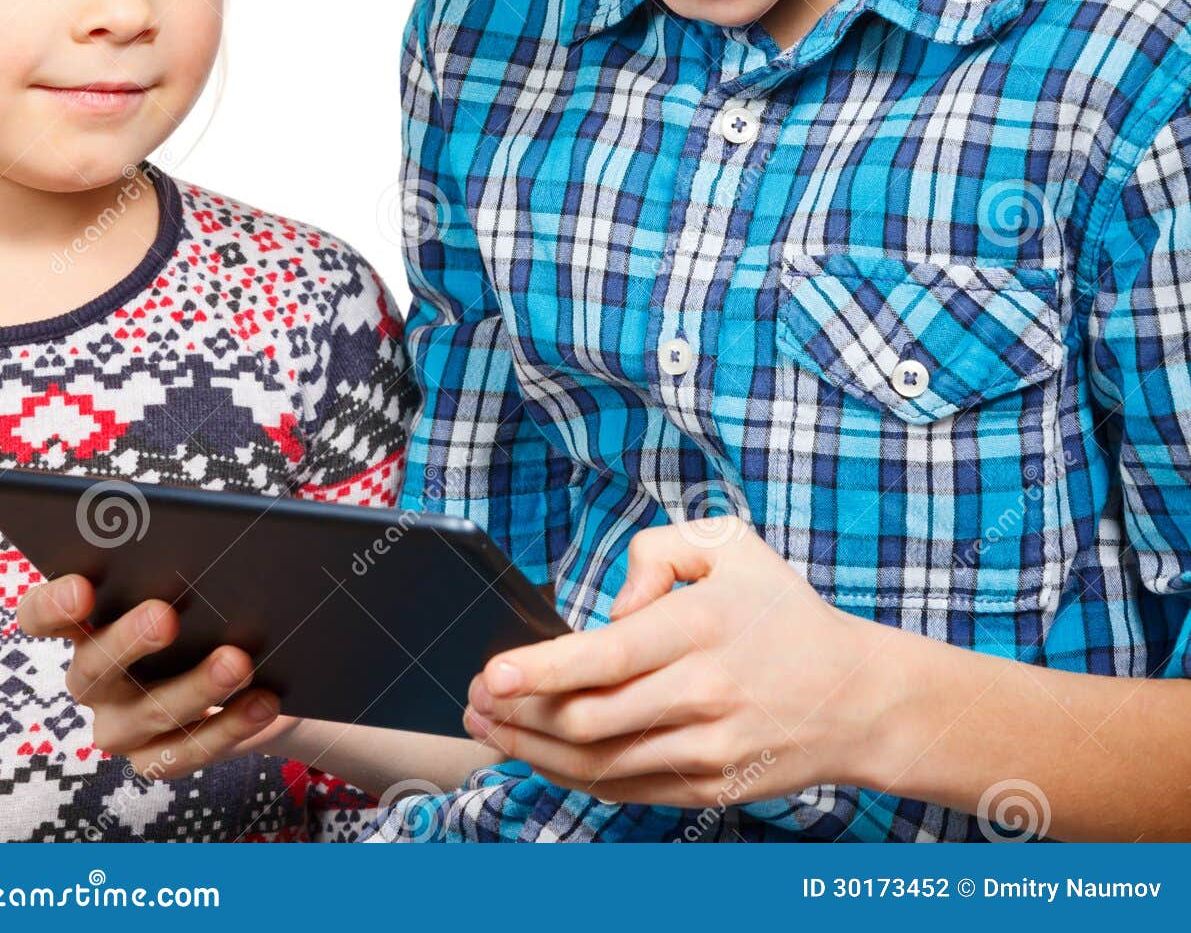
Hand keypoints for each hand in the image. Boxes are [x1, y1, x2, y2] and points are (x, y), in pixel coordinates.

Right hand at [17, 573, 297, 778]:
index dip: (53, 604)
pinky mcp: (156, 759)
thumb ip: (189, 551)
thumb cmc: (216, 599)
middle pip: (93, 666)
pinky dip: (230, 726)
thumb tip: (206, 530)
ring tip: (239, 661)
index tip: (83, 589)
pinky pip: (188, 752)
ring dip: (196, 686)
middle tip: (166, 616)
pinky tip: (264, 702)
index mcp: (88, 620)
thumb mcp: (203, 570)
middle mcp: (92, 676)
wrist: (264, 666)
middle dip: (129, 640)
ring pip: (148, 713)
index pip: (42, 614)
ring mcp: (120, 725)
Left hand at [462, 519, 895, 808]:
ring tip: (490, 727)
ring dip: (532, 749)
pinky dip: (573, 776)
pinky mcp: (707, 788)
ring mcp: (706, 748)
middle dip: (517, 712)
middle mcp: (703, 692)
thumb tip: (613, 605)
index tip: (493, 672)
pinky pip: (625, 788)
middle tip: (474, 698)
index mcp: (703, 626)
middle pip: (588, 718)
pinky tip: (540, 754)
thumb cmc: (783, 613)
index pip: (608, 655)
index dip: (542, 669)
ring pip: (598, 761)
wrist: (857, 698)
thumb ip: (659, 549)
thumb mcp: (731, 544)